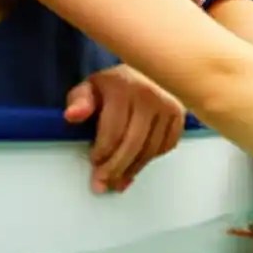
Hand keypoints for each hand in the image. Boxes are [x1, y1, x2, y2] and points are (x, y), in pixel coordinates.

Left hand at [64, 65, 184, 193]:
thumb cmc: (115, 85)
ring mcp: (168, 106)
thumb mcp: (90, 87)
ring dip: (133, 169)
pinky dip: (152, 158)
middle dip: (116, 168)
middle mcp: (150, 95)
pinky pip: (166, 145)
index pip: (113, 131)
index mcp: (123, 88)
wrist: (147, 69)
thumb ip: (79, 101)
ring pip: (150, 149)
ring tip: (119, 181)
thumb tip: (73, 115)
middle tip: (103, 183)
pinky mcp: (180, 115)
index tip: (94, 162)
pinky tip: (138, 162)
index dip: (102, 152)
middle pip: (133, 144)